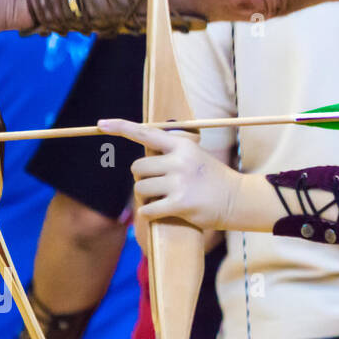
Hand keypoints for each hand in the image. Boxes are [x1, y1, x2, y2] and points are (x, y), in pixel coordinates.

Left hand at [98, 119, 244, 229]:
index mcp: (182, 146)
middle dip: (143, 178)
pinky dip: (148, 214)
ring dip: (145, 197)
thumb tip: (142, 157)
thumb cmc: (212, 179)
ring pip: (140, 188)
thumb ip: (171, 152)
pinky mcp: (180, 203)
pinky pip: (147, 209)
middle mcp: (180, 160)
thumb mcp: (195, 156)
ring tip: (163, 199)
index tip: (101, 124)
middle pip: (138, 167)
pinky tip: (160, 213)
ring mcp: (180, 182)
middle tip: (158, 185)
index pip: (147, 133)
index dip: (122, 127)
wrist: (237, 200)